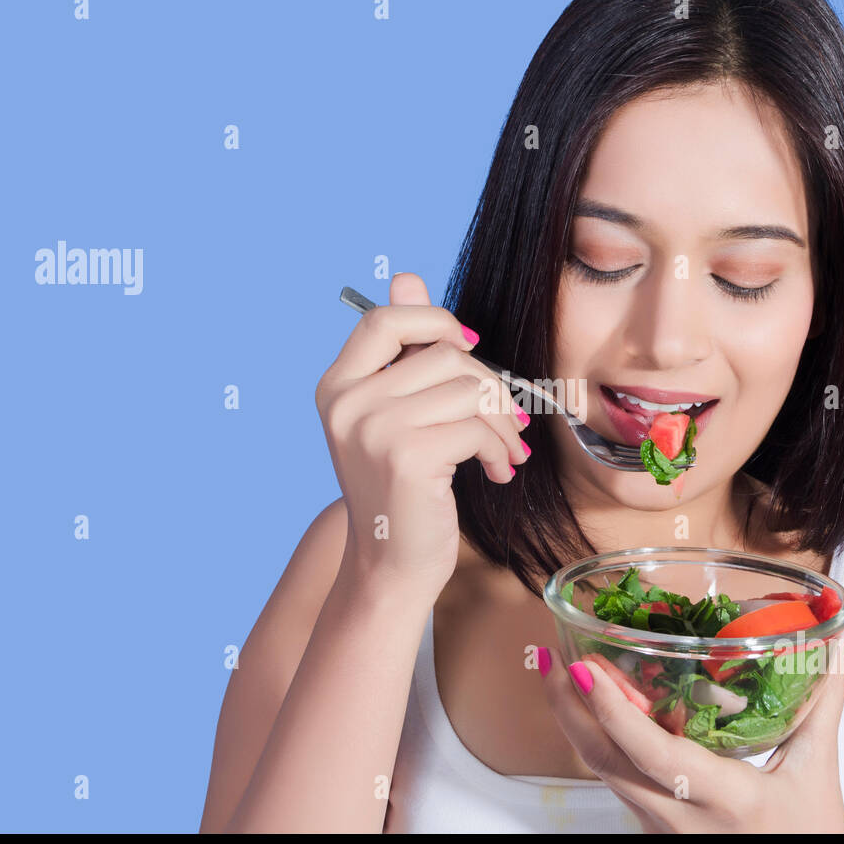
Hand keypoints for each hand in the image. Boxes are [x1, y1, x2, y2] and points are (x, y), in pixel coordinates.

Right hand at [315, 272, 530, 598]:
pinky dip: (499, 449)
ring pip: (470, 389)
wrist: (390, 566)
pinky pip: (478, 427)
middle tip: (506, 424)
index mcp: (337, 386)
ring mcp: (373, 429)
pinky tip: (495, 472)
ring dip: (502, 423)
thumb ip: (402, 352)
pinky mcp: (407, 457)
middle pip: (443, 355)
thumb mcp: (398, 417)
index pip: (386, 320)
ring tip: (503, 452)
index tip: (470, 348)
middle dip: (491, 388)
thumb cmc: (402, 492)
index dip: (436, 322)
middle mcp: (347, 404)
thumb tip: (407, 278)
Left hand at [537, 633, 843, 832]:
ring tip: (567, 675)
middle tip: (554, 657)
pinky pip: (619, 784)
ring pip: (604, 773)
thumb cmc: (811, 838)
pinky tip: (601, 715)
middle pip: (602, 761)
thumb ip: (824, 700)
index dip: (610, 709)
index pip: (649, 752)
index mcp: (721, 797)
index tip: (581, 667)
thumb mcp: (819, 770)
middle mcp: (680, 818)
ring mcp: (662, 829)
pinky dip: (602, 745)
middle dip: (568, 707)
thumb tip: (838, 639)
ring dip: (579, 724)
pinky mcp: (657, 832)